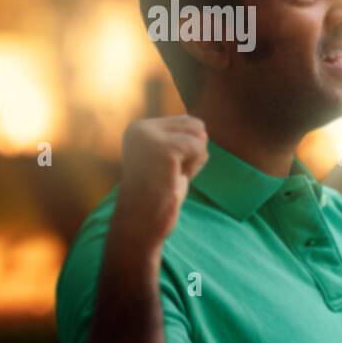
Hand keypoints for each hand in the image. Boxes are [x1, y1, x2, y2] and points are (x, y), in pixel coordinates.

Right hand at [113, 115, 208, 248]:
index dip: (187, 150)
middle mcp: (140, 128)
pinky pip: (200, 148)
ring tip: (171, 176)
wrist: (140, 220)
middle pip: (195, 125)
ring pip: (199, 136)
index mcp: (139, 128)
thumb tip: (202, 128)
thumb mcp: (168, 160)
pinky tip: (175, 178)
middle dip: (193, 152)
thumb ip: (182, 140)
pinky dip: (194, 167)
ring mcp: (150, 136)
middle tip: (170, 173)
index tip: (166, 168)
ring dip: (194, 161)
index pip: (187, 122)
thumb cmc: (157, 194)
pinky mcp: (164, 149)